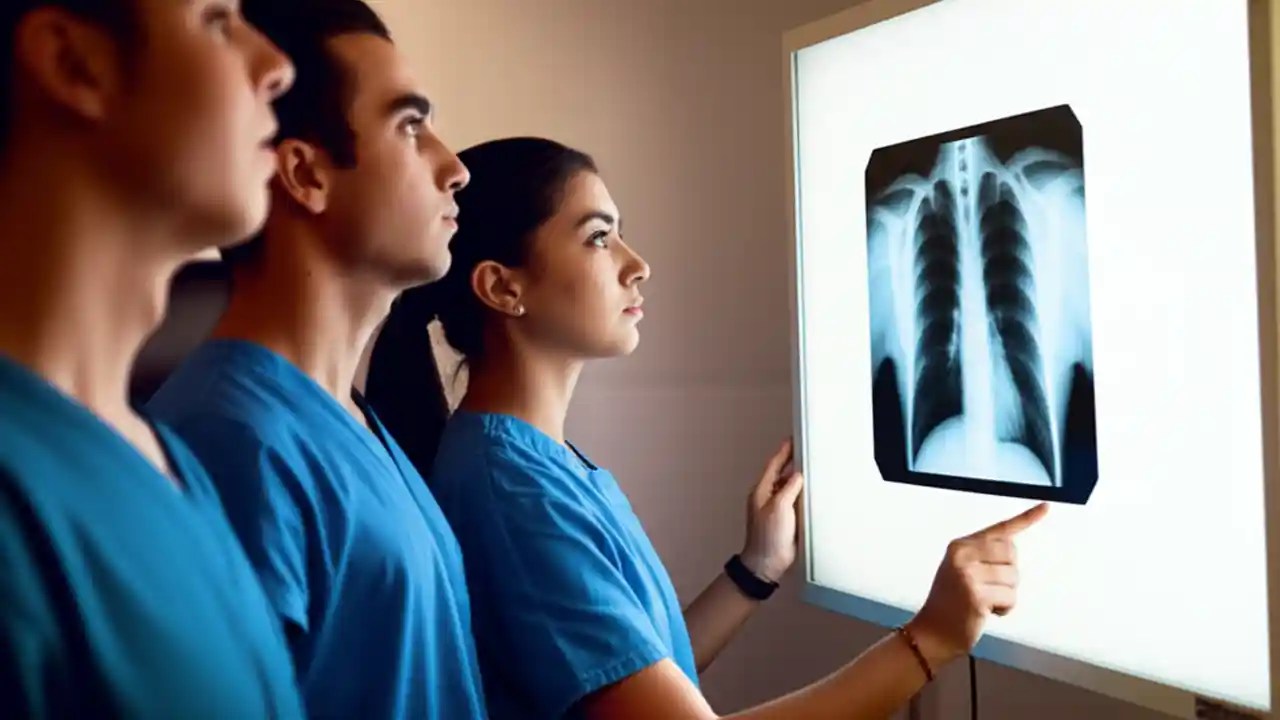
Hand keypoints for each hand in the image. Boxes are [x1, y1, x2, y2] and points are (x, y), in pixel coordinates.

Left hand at [740, 439, 804, 582]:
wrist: (767, 563)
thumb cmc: (768, 538)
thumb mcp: (780, 507)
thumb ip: (789, 488)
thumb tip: (797, 476)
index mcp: (762, 491)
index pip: (774, 465)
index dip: (783, 452)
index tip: (792, 440)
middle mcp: (768, 497)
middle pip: (781, 474)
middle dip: (792, 462)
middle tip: (804, 450)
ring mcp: (776, 509)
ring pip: (788, 487)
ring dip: (797, 478)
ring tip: (810, 467)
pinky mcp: (785, 519)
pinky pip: (794, 501)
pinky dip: (802, 494)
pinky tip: (811, 492)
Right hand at [907, 503, 1048, 665]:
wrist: (932, 632)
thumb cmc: (951, 602)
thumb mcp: (961, 569)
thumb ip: (983, 555)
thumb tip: (1013, 547)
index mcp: (960, 544)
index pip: (1000, 529)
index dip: (1026, 518)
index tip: (1046, 507)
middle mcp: (962, 554)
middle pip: (1013, 554)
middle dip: (1008, 574)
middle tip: (988, 588)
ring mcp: (968, 573)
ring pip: (1013, 577)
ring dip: (1006, 595)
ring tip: (985, 602)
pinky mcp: (976, 594)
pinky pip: (1010, 597)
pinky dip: (1004, 608)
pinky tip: (986, 612)